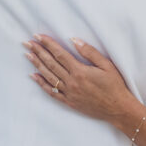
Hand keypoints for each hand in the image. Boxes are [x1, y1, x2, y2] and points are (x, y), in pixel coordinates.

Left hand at [25, 34, 139, 128]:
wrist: (118, 109)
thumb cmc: (115, 86)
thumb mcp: (106, 65)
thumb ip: (90, 52)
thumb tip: (74, 40)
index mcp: (80, 71)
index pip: (59, 54)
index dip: (48, 44)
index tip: (38, 37)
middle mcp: (72, 82)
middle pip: (51, 64)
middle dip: (38, 52)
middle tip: (27, 43)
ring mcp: (69, 93)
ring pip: (49, 76)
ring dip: (37, 64)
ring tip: (28, 55)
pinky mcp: (69, 102)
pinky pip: (52, 92)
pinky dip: (42, 84)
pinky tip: (34, 76)